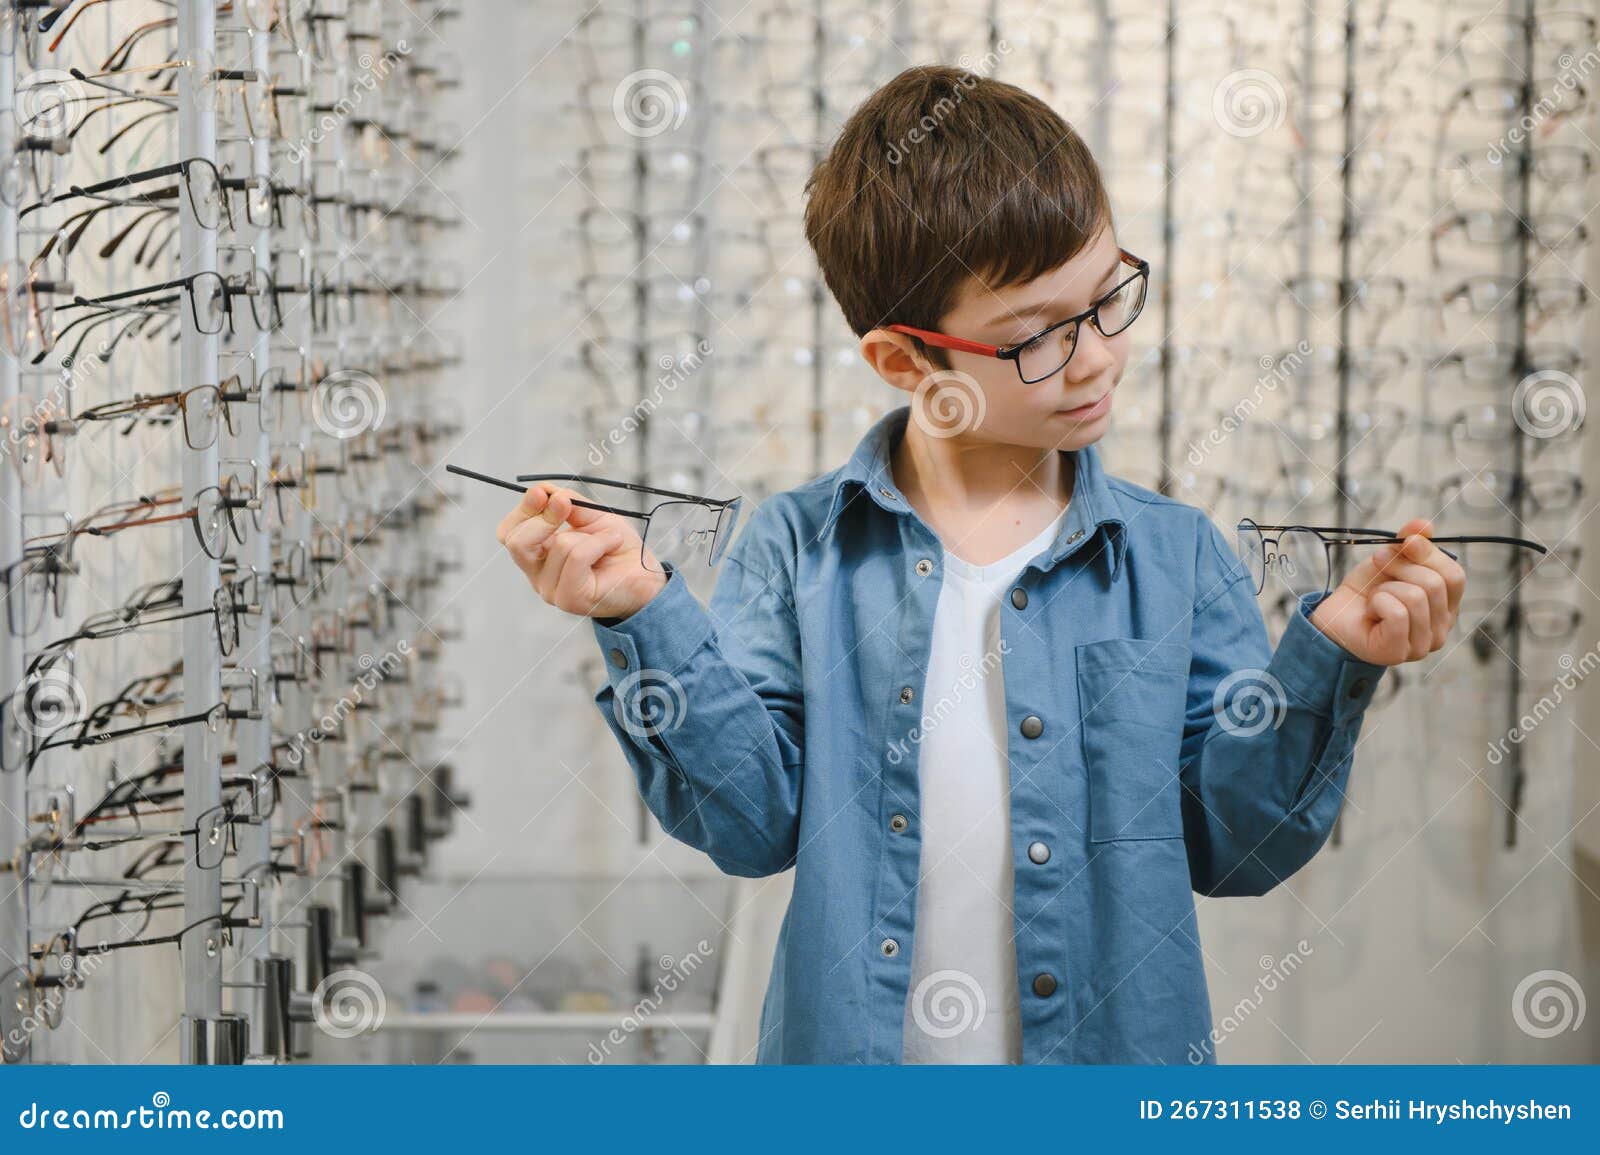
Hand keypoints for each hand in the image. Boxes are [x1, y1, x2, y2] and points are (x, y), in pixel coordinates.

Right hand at [496, 483, 667, 619]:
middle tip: (566, 505)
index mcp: (537, 554)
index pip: (509, 533)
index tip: (541, 492)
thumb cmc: (617, 547)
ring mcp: (551, 590)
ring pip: (559, 545)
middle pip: (516, 542)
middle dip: (543, 517)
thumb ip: (567, 502)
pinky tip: (612, 544)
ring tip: (609, 538)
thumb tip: (543, 489)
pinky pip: (577, 556)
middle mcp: (537, 575)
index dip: (523, 509)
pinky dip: (599, 543)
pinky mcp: (570, 599)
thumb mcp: (591, 515)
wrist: (645, 575)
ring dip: (591, 534)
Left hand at [1308, 517, 1466, 665]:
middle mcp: (1441, 628)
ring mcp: (1423, 645)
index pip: (1455, 576)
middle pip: (1435, 584)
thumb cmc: (1366, 591)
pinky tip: (1370, 610)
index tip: (1403, 542)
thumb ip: (1409, 543)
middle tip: (1378, 566)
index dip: (1429, 553)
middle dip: (1400, 566)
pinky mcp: (1400, 651)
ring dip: (1385, 588)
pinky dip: (1377, 603)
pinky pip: (1398, 613)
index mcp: (1446, 605)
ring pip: (1415, 597)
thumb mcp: (1389, 560)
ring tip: (1375, 597)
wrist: (1334, 617)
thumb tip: (1424, 524)